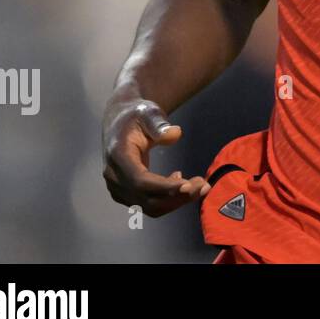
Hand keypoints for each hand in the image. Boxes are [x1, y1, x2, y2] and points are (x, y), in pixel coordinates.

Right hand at [101, 97, 209, 217]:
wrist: (120, 122)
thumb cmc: (137, 115)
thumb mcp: (148, 112)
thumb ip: (159, 122)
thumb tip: (175, 134)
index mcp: (118, 156)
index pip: (139, 180)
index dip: (163, 187)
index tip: (188, 186)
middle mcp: (114, 176)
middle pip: (146, 198)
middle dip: (177, 196)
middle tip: (205, 185)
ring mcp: (118, 188)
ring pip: (149, 206)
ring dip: (177, 201)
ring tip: (201, 186)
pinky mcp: (126, 194)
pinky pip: (149, 205)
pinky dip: (169, 200)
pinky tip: (183, 183)